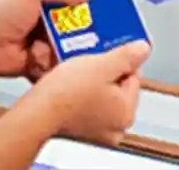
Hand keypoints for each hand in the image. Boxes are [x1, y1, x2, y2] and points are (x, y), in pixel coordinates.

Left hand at [0, 0, 90, 82]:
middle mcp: (47, 21)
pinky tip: (43, 60)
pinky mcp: (42, 62)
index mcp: (46, 0)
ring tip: (51, 49)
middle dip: (79, 35)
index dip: (89, 10)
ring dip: (64, 52)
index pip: (77, 3)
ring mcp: (45, 43)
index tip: (100, 17)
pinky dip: (54, 65)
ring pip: (71, 49)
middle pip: (79, 29)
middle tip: (75, 37)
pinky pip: (59, 66)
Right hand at [27, 41, 150, 145]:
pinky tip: (70, 83)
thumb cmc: (65, 94)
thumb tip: (142, 49)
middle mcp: (114, 127)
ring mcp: (96, 130)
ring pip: (101, 94)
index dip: (119, 61)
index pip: (134, 76)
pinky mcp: (78, 129)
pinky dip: (80, 92)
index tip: (107, 53)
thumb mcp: (102, 64)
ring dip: (92, 80)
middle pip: (118, 86)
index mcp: (126, 113)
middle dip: (105, 72)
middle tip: (91, 61)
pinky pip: (86, 103)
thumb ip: (128, 56)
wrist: (36, 112)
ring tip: (78, 70)